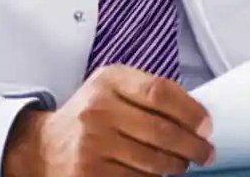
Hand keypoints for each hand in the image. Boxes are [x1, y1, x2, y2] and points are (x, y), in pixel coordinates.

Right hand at [3, 64, 214, 176]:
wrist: (43, 147)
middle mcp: (97, 110)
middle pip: (162, 131)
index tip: (206, 126)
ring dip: (176, 166)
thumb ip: (151, 92)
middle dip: (192, 146)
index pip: (160, 92)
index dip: (191, 111)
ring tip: (182, 163)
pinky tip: (157, 174)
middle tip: (206, 152)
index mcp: (109, 81)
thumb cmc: (91, 114)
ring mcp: (91, 145)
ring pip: (153, 161)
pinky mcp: (88, 175)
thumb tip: (198, 117)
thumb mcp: (114, 88)